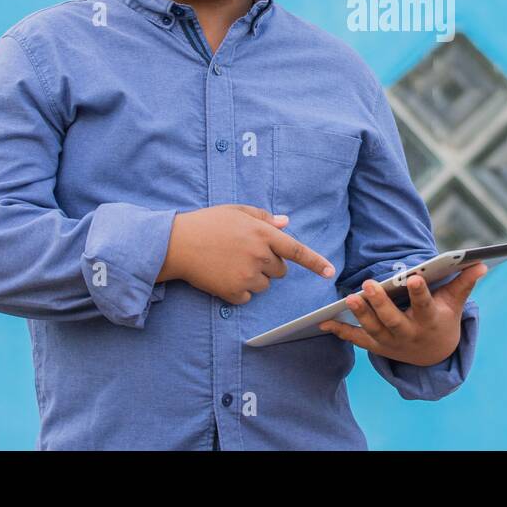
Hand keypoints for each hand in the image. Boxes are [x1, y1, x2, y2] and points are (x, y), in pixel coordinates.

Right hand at [158, 204, 334, 304]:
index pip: (296, 250)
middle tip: (243, 253)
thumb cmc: (207, 223)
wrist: (177, 244)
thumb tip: (286, 223)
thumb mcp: (237, 211)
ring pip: (265, 285)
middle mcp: (260, 256)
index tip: (330, 272)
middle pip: (280, 270)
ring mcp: (248, 275)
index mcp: (263, 233)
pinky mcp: (235, 292)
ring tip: (230, 263)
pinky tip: (223, 275)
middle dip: (269, 264)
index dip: (315, 262)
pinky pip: (249, 296)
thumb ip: (264, 217)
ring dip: (255, 277)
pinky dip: (240, 290)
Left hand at [318, 263, 487, 366]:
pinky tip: (325, 322)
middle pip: (393, 320)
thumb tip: (481, 263)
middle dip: (380, 304)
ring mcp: (391, 343)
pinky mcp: (377, 347)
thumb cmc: (443, 319)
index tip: (412, 277)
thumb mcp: (454, 304)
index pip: (424, 306)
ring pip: (374, 329)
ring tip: (349, 297)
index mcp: (429, 321)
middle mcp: (409, 335)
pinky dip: (341, 332)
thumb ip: (464, 283)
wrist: (434, 355)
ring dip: (360, 315)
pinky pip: (357, 339)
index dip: (418, 293)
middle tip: (368, 284)